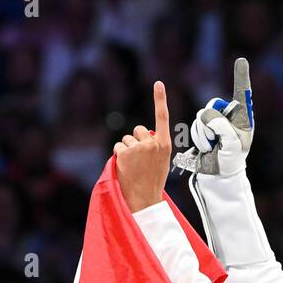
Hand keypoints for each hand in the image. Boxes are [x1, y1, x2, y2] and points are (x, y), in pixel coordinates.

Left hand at [114, 81, 171, 211]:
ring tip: (133, 166)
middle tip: (139, 159)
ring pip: (126, 139)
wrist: (145, 199)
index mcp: (165, 145)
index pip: (162, 118)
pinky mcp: (125, 153)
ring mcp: (139, 148)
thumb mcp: (161, 161)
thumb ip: (155, 146)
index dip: (160, 99)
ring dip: (126, 150)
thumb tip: (143, 135)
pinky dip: (119, 155)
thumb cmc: (153, 181)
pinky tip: (125, 167)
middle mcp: (153, 144)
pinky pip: (118, 147)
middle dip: (135, 141)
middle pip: (138, 130)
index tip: (158, 84)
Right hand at [189, 57, 254, 177]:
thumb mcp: (232, 144)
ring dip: (204, 134)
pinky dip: (199, 138)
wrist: (219, 174)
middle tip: (216, 139)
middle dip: (210, 122)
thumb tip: (207, 115)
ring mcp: (215, 121)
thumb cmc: (232, 159)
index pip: (242, 93)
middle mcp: (229, 116)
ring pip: (201, 116)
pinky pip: (196, 125)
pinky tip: (207, 148)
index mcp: (242, 117)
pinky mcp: (204, 128)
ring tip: (213, 147)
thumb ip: (222, 127)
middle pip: (213, 104)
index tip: (240, 60)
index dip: (241, 77)